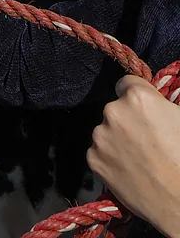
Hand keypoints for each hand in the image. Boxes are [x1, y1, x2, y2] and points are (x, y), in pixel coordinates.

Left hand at [88, 76, 179, 235]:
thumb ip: (161, 106)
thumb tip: (154, 102)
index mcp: (137, 98)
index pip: (126, 83)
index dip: (137, 95)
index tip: (144, 108)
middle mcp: (112, 112)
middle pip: (116, 108)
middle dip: (128, 119)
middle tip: (147, 139)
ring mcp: (100, 137)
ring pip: (106, 131)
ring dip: (118, 138)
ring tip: (140, 158)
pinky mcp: (92, 159)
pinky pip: (100, 151)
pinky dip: (111, 157)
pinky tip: (130, 169)